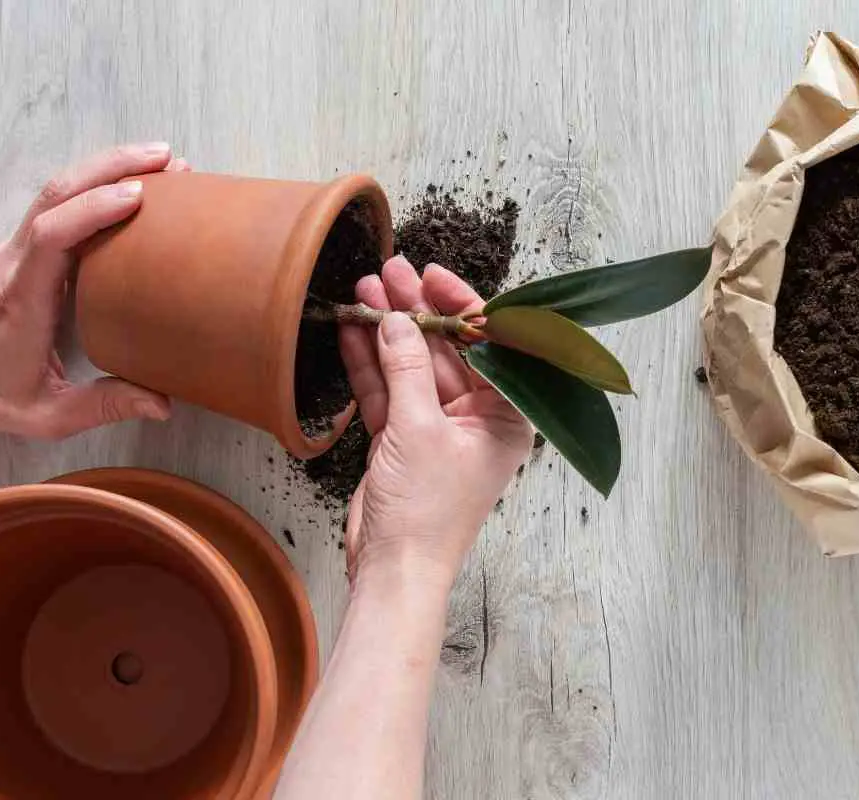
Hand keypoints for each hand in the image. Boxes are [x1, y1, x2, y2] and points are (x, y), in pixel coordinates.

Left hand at [0, 143, 190, 438]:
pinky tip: (128, 188)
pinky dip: (94, 189)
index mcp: (21, 299)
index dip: (94, 209)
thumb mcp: (47, 415)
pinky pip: (56, 208)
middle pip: (55, 195)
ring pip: (55, 193)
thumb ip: (105, 405)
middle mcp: (12, 265)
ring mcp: (12, 254)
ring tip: (159, 162)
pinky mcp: (19, 254)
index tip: (139, 196)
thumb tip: (164, 402)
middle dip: (111, 167)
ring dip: (105, 170)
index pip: (51, 236)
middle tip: (167, 158)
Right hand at [341, 256, 531, 586]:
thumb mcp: (418, 431)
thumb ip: (408, 368)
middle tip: (389, 272)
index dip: (463, 306)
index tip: (432, 276)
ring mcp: (438, 427)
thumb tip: (396, 319)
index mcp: (506, 416)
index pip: (491, 346)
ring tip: (363, 288)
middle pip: (448, 350)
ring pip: (414, 366)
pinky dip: (370, 363)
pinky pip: (389, 390)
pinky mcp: (404, 439)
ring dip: (388, 330)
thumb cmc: (426, 513)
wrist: (393, 570)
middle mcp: (478, 418)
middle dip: (416, 311)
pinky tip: (352, 329)